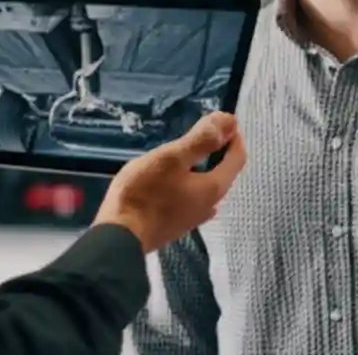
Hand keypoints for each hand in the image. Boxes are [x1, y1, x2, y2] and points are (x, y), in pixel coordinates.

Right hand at [92, 111, 246, 252]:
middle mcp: (210, 205)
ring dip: (202, 168)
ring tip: (184, 153)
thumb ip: (202, 140)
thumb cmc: (144, 193)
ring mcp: (193, 218)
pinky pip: (192, 198)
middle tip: (201, 132)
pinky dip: (189, 183)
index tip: (222, 120)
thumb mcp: (172, 158)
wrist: (119, 236)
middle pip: (224, 173)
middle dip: (218, 151)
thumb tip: (230, 121)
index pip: (238, 158)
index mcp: (214, 187)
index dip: (234, 136)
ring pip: (207, 187)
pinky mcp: (176, 226)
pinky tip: (172, 180)